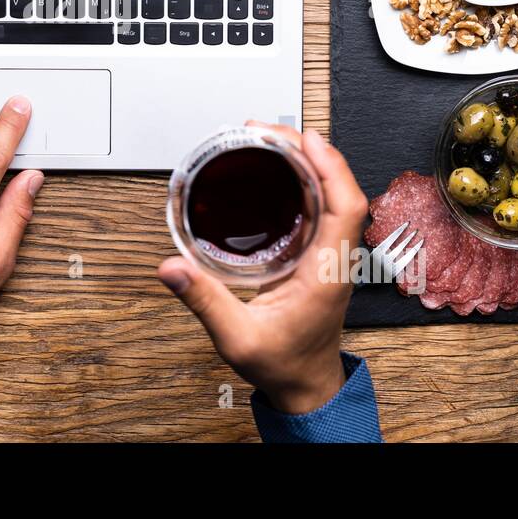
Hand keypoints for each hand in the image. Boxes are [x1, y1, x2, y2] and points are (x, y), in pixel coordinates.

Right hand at [157, 124, 367, 414]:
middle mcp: (334, 257)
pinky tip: (277, 171)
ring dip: (306, 162)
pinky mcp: (317, 255)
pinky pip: (320, 206)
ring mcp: (329, 255)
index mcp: (326, 272)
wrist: (304, 387)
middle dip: (308, 151)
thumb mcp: (237, 337)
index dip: (330, 166)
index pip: (346, 206)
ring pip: (331, 194)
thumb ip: (204, 301)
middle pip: (337, 189)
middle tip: (267, 131)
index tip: (305, 140)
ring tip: (270, 140)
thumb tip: (171, 268)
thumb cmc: (283, 365)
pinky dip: (302, 180)